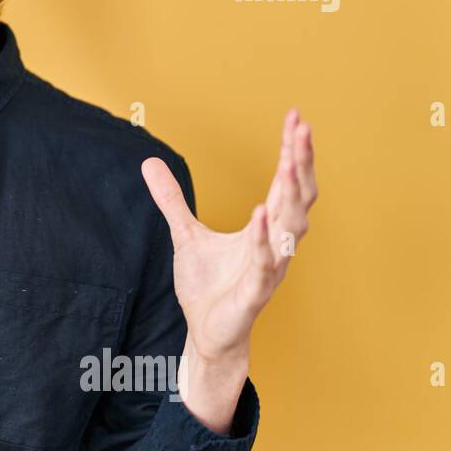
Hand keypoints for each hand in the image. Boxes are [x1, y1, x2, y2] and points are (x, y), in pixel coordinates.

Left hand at [141, 108, 317, 367]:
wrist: (207, 333)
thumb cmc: (208, 286)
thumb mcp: (185, 233)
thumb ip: (171, 199)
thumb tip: (149, 162)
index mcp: (265, 227)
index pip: (285, 181)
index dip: (291, 150)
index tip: (295, 117)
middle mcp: (275, 242)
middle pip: (298, 196)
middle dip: (301, 161)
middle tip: (302, 127)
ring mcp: (269, 266)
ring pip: (290, 226)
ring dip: (292, 194)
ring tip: (290, 161)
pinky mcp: (255, 291)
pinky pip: (265, 262)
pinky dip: (263, 237)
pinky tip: (261, 212)